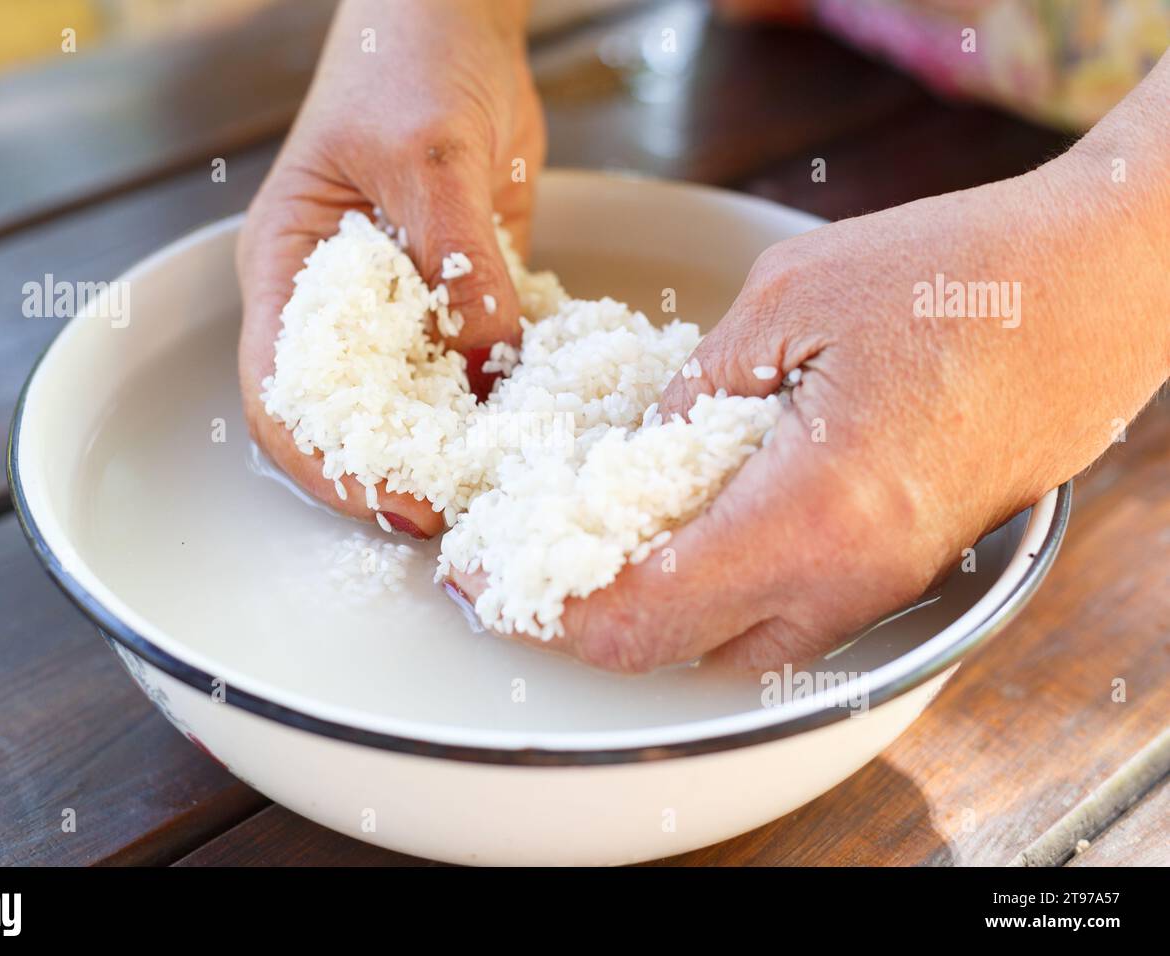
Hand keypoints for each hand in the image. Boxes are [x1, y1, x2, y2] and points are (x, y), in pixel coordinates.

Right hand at [238, 0, 540, 538]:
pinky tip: (544, 417)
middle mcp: (339, 306)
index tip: (399, 502)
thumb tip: (488, 360)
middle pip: (352, 420)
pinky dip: (506, 395)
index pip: (285, 399)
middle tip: (465, 509)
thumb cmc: (408, 61)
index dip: (332, 465)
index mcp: (289, 273)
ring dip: (460, 443)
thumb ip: (458, 262)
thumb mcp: (429, 155)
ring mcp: (401, 305)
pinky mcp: (459, 297)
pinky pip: (478, 363)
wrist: (456, 18)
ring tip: (510, 478)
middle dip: (400, 473)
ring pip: (421, 402)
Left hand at [450, 139, 1169, 671]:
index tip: (485, 579)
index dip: (544, 608)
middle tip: (530, 557)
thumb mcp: (785, 301)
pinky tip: (687, 518)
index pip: (640, 615)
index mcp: (810, 514)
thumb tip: (632, 451)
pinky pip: (783, 614)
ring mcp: (880, 588)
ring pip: (727, 644)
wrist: (1098, 297)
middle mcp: (847, 579)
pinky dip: (714, 588)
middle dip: (584, 616)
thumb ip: (691, 392)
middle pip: (674, 650)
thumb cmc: (962, 280)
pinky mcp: (899, 572)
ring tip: (597, 532)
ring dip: (649, 605)